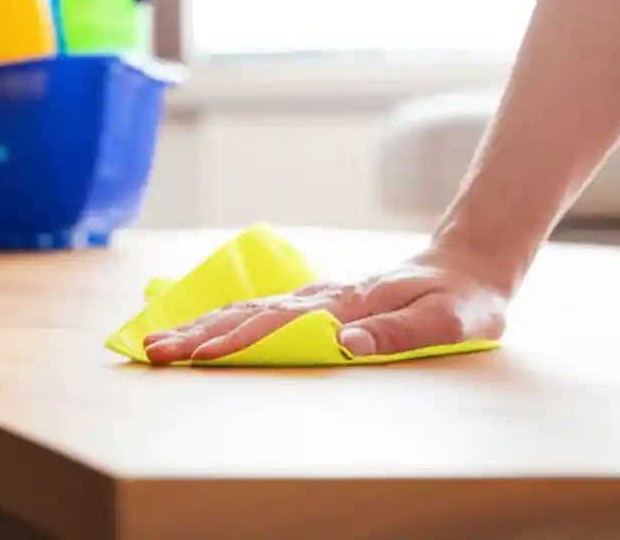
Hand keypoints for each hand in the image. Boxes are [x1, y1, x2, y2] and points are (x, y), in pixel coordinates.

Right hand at [142, 253, 508, 363]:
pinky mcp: (317, 301)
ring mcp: (316, 297)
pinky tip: (199, 327)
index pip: (277, 325)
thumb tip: (343, 341)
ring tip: (157, 341)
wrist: (467, 265)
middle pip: (247, 315)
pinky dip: (223, 318)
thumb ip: (399, 332)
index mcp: (346, 304)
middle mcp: (322, 297)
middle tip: (151, 351)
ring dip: (200, 326)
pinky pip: (260, 309)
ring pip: (246, 310)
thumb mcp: (448, 322)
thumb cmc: (462, 300)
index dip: (232, 342)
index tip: (192, 355)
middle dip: (196, 335)